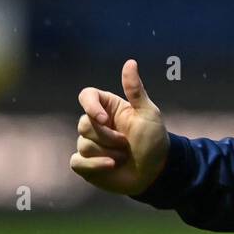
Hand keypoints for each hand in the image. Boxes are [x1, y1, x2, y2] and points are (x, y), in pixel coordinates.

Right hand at [71, 59, 168, 195]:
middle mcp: (96, 124)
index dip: (90, 107)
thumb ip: (136, 89)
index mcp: (108, 108)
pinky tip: (111, 166)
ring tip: (124, 156)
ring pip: (83, 145)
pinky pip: (77, 162)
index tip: (103, 119)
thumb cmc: (153, 139)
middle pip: (83, 124)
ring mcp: (89, 144)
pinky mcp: (86, 164)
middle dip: (107, 137)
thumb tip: (130, 62)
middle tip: (127, 144)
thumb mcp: (148, 113)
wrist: (155, 171)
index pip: (86, 96)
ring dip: (107, 152)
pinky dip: (94, 165)